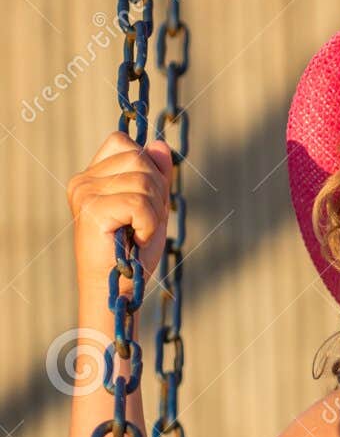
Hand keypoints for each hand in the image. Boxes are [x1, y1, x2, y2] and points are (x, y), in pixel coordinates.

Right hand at [66, 130, 173, 292]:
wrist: (116, 292)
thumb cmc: (132, 255)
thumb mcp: (152, 208)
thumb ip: (156, 176)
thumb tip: (159, 145)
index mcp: (92, 176)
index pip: (125, 144)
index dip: (148, 170)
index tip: (143, 205)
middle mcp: (83, 181)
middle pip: (138, 158)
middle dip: (156, 192)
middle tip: (143, 225)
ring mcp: (84, 193)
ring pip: (143, 180)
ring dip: (153, 212)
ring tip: (138, 234)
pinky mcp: (91, 210)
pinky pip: (139, 203)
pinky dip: (148, 225)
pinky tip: (136, 240)